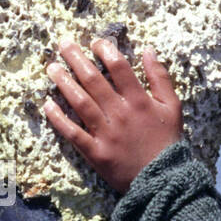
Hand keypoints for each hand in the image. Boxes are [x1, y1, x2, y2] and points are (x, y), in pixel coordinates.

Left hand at [43, 36, 184, 193]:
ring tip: (51, 68)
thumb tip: (148, 50)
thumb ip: (160, 78)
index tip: (94, 42)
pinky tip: (47, 104)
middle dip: (77, 59)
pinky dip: (59, 118)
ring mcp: (106, 133)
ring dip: (64, 83)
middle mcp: (121, 113)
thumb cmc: (167, 140)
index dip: (105, 50)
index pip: (119, 68)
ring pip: (81, 102)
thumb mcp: (172, 106)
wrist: (163, 178)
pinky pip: (73, 132)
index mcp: (139, 100)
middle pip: (94, 80)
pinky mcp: (95, 152)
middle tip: (63, 44)